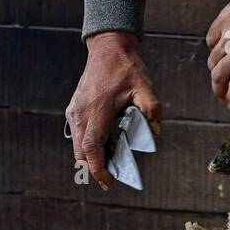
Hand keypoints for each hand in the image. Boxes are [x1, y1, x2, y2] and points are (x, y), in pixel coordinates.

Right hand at [66, 32, 160, 189]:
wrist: (107, 48)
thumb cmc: (126, 68)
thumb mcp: (145, 87)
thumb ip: (152, 110)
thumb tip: (156, 131)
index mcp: (98, 109)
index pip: (92, 146)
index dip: (98, 167)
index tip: (108, 181)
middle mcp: (81, 112)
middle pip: (80, 151)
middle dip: (93, 169)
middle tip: (109, 180)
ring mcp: (74, 110)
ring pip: (76, 144)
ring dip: (89, 158)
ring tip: (108, 166)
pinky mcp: (73, 108)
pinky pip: (77, 133)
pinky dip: (87, 145)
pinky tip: (103, 148)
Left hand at [206, 0, 229, 109]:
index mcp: (227, 18)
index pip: (212, 39)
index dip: (217, 50)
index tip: (222, 56)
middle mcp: (228, 37)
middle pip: (215, 60)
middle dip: (217, 71)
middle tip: (221, 80)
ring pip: (220, 77)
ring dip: (219, 89)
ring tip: (223, 98)